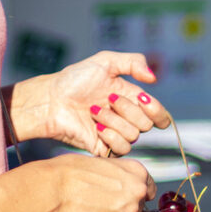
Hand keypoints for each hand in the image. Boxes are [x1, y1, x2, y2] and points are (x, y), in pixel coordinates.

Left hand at [14, 51, 171, 155]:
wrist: (50, 98)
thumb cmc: (74, 79)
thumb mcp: (104, 62)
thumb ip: (133, 62)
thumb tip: (154, 78)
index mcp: (131, 101)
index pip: (160, 115)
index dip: (157, 110)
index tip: (141, 99)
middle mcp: (126, 119)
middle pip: (148, 124)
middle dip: (128, 109)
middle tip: (108, 99)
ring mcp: (115, 134)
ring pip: (134, 135)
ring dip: (113, 120)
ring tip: (92, 110)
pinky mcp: (103, 147)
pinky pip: (121, 149)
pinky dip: (111, 136)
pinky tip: (95, 127)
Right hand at [42, 154, 154, 211]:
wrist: (52, 189)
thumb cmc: (70, 170)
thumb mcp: (100, 161)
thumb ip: (118, 173)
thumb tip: (118, 181)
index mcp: (137, 173)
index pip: (149, 186)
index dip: (135, 188)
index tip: (126, 191)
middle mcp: (138, 195)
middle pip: (138, 203)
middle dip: (124, 202)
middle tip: (102, 198)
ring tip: (91, 206)